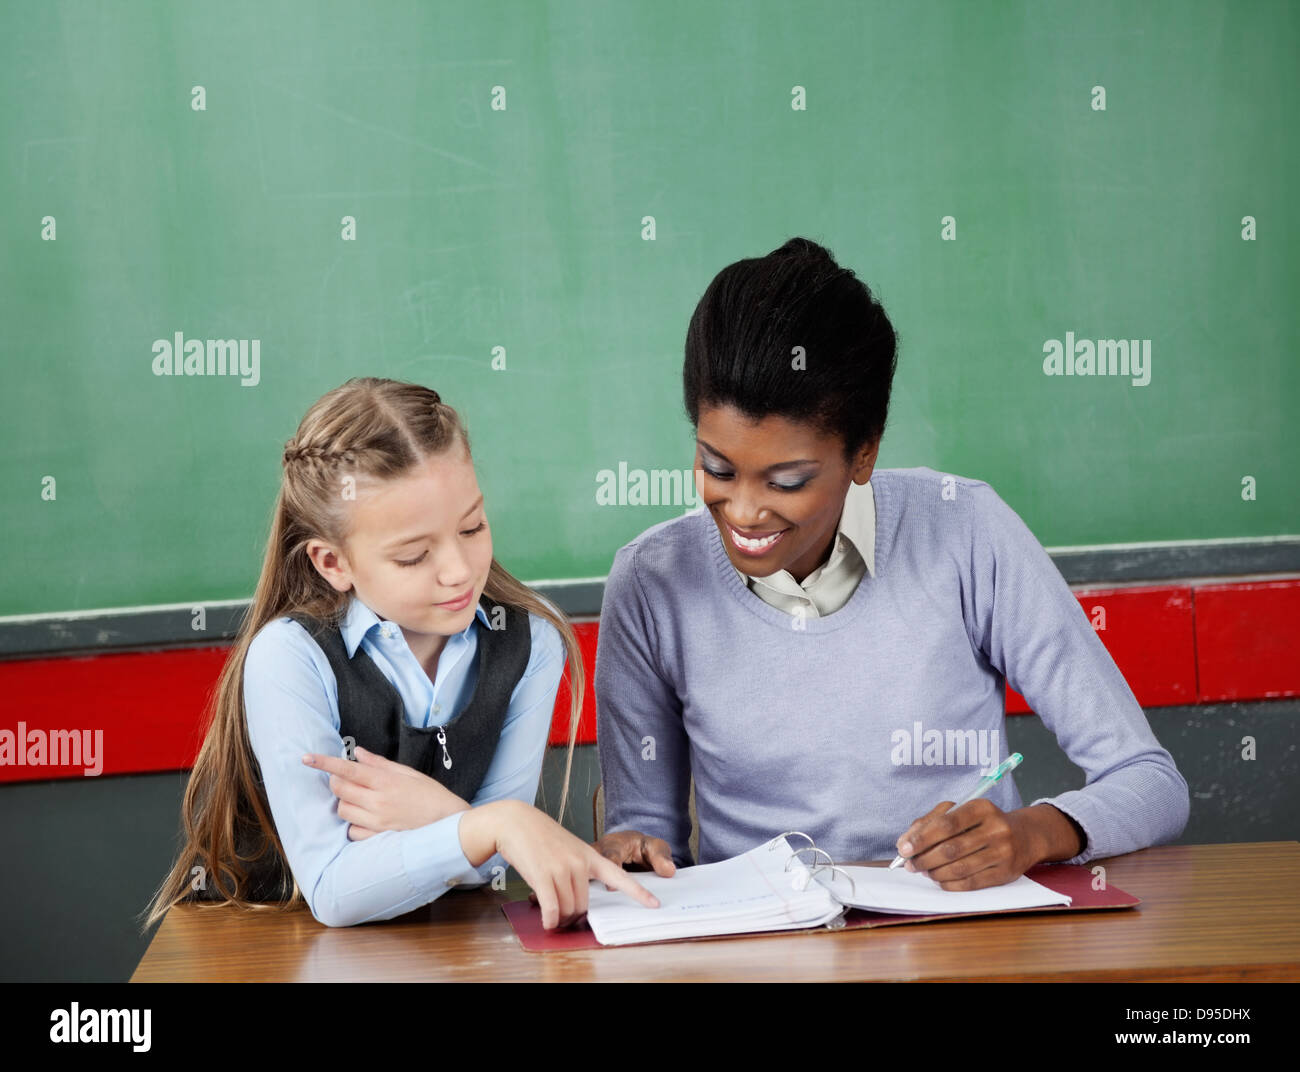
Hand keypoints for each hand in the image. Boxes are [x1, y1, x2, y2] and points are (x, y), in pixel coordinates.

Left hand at [303, 746, 468, 840]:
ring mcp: (377, 822)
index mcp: (386, 781)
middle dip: (336, 782)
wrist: (450, 825)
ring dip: (345, 803)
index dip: (324, 762)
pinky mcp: (378, 838)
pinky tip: (367, 819)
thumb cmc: (431, 796)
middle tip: (346, 780)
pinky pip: (352, 831)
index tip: (306, 758)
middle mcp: (378, 801)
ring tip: (361, 800)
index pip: (347, 769)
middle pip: (339, 790)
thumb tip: (356, 752)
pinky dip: (354, 824)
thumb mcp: (409, 773)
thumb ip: (380, 763)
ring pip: (343, 810)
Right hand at [460, 801, 660, 929]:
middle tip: (561, 915)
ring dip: (558, 918)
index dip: (638, 893)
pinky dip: (550, 919)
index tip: (655, 904)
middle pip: (584, 905)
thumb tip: (577, 900)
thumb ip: (578, 870)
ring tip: (550, 913)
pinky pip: (552, 908)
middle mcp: (579, 862)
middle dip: (572, 916)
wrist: (516, 822)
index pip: (619, 876)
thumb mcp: (568, 848)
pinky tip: (547, 922)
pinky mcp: (543, 875)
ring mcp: (562, 868)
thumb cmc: (541, 838)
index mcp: (590, 855)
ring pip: (567, 909)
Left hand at [894, 799, 1046, 890]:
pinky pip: (970, 883)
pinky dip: (949, 883)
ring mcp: (1003, 852)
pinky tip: (940, 879)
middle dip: (924, 858)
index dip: (921, 838)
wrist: (1025, 837)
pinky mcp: (1005, 874)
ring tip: (924, 870)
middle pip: (950, 849)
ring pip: (959, 868)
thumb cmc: (983, 823)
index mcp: (982, 808)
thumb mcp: (961, 812)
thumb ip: (930, 822)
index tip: (903, 848)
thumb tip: (905, 842)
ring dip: (934, 872)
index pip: (946, 824)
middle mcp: (996, 829)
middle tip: (910, 864)